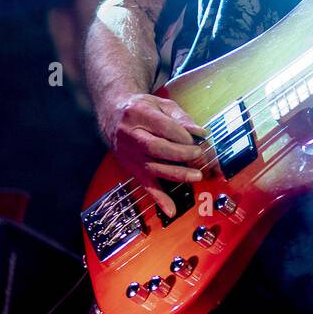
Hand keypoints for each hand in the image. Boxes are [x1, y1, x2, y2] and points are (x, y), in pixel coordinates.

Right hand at [104, 93, 207, 217]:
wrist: (112, 114)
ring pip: (152, 168)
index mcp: (138, 113)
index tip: (198, 138)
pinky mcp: (131, 169)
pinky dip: (159, 199)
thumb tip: (200, 133)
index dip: (182, 134)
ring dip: (176, 174)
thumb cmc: (141, 107)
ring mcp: (129, 155)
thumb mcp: (161, 104)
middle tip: (198, 154)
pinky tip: (171, 209)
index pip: (163, 127)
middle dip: (180, 153)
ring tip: (196, 176)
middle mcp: (130, 135)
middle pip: (156, 147)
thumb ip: (181, 118)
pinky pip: (145, 185)